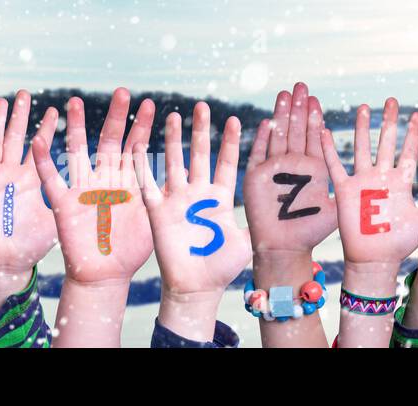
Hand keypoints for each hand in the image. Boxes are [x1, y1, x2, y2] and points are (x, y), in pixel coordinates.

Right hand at [0, 90, 57, 274]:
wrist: (1, 266)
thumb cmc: (28, 247)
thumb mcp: (54, 220)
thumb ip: (69, 201)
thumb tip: (101, 189)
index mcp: (30, 180)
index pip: (39, 147)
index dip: (47, 128)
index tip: (57, 108)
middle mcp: (9, 175)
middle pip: (15, 138)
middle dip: (20, 116)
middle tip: (26, 93)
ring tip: (3, 102)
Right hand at [33, 88, 154, 283]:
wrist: (105, 276)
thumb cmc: (132, 250)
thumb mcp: (155, 219)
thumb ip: (165, 194)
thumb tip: (186, 169)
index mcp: (127, 181)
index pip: (135, 146)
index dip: (142, 126)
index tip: (150, 103)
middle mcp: (105, 178)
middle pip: (109, 140)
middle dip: (115, 117)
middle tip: (122, 92)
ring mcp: (83, 188)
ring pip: (78, 151)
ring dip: (75, 127)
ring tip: (73, 102)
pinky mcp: (64, 204)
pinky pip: (51, 180)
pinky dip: (44, 162)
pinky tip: (39, 141)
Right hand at [135, 102, 250, 294]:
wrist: (196, 288)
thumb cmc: (222, 268)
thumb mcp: (246, 242)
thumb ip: (256, 220)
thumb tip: (279, 208)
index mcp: (221, 198)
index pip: (227, 163)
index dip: (231, 142)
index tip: (236, 119)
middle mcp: (199, 194)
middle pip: (199, 155)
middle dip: (201, 131)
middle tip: (203, 105)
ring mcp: (177, 201)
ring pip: (174, 163)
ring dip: (173, 140)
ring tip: (173, 115)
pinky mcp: (158, 212)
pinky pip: (148, 185)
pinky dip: (142, 167)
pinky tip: (137, 145)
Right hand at [243, 83, 336, 256]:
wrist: (285, 248)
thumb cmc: (312, 232)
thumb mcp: (337, 207)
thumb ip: (350, 188)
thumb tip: (377, 176)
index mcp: (313, 167)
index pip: (314, 135)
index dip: (314, 117)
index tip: (316, 97)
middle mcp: (293, 164)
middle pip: (296, 130)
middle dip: (298, 108)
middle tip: (301, 85)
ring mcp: (274, 168)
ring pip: (278, 136)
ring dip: (281, 115)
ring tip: (285, 94)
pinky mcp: (256, 177)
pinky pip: (259, 154)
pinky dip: (262, 139)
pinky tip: (266, 123)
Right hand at [321, 98, 417, 266]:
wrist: (375, 259)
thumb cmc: (400, 242)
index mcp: (401, 181)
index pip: (410, 151)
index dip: (414, 133)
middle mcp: (382, 177)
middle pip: (386, 142)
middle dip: (390, 121)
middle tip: (392, 100)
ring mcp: (363, 181)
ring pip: (362, 148)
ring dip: (363, 128)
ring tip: (365, 107)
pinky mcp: (345, 191)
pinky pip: (335, 166)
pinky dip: (329, 150)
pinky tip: (324, 131)